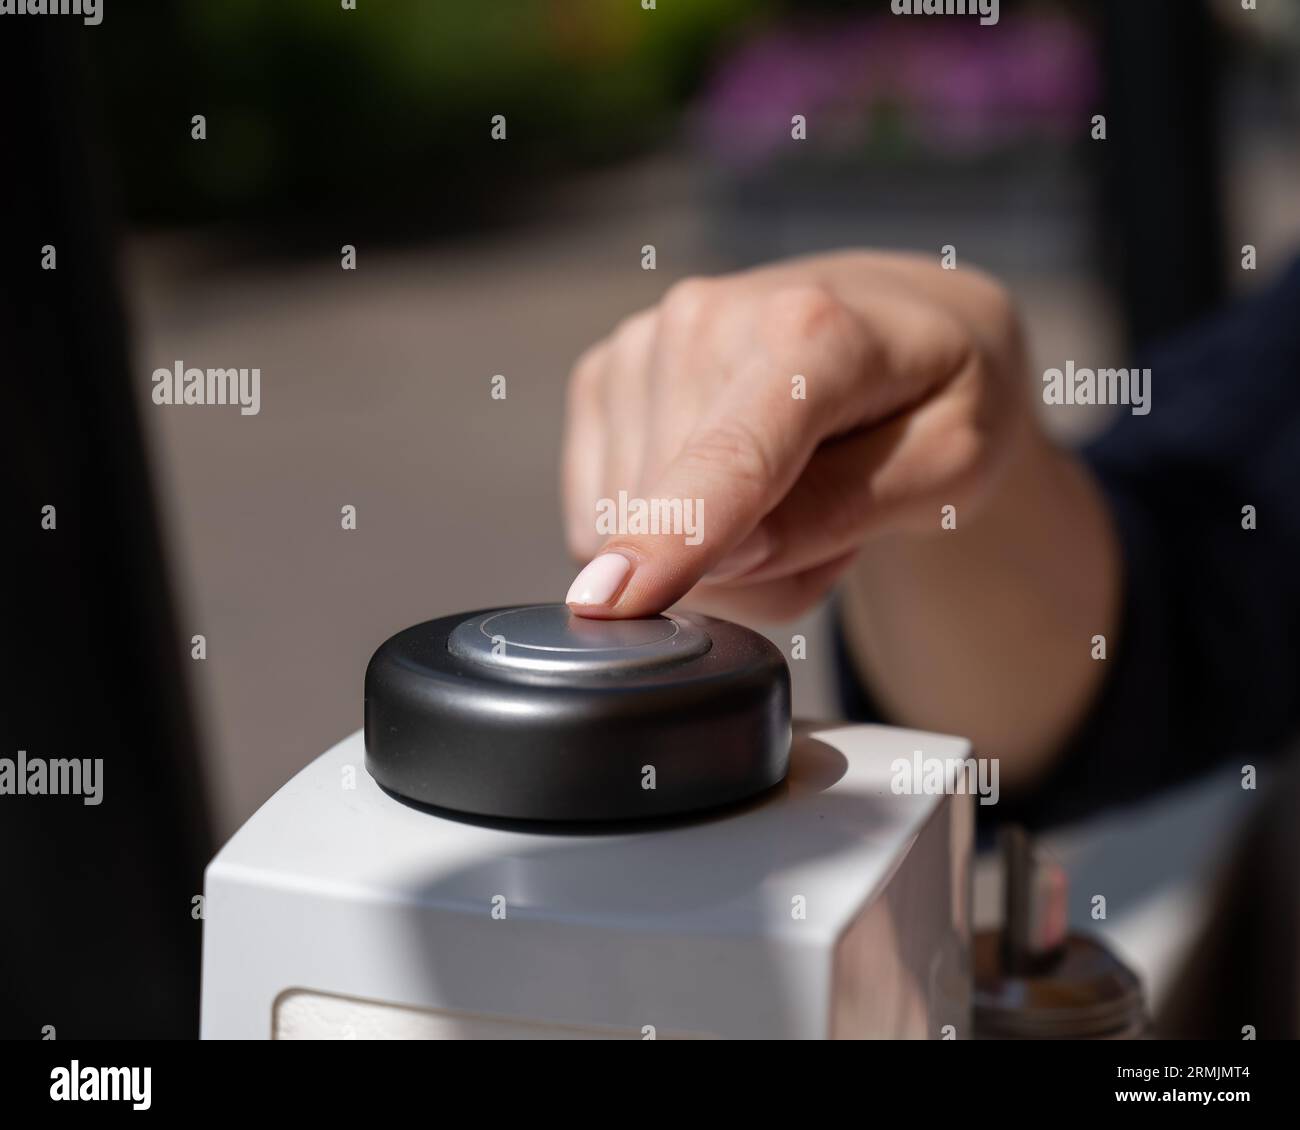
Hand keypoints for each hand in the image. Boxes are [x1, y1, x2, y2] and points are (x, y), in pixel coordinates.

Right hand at [561, 250, 1033, 620]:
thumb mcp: (950, 467)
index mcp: (812, 330)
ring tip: (785, 490)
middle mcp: (704, 320)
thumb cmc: (940, 395)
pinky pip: (599, 516)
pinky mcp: (601, 374)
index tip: (607, 602)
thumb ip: (840, 510)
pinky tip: (726, 483)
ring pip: (628, 528)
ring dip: (709, 553)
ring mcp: (640, 342)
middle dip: (749, 568)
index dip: (672, 534)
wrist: (899, 319)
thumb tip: (725, 557)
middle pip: (681, 521)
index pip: (733, 457)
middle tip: (831, 523)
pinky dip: (662, 530)